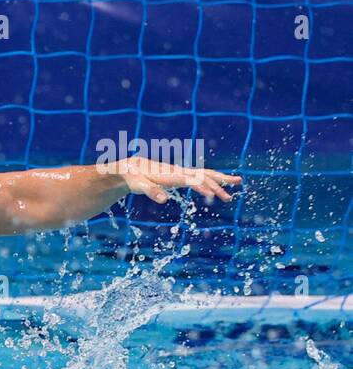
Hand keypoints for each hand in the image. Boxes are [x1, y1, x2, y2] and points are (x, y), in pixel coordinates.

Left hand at [110, 154, 241, 205]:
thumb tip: (163, 200)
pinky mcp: (181, 175)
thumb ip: (151, 192)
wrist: (131, 168)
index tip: (214, 195)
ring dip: (221, 179)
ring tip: (238, 181)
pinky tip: (220, 184)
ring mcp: (182, 172)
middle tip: (231, 194)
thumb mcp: (140, 186)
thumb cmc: (135, 178)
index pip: (191, 180)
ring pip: (205, 173)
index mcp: (171, 174)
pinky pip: (201, 175)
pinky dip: (212, 178)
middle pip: (203, 176)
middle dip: (218, 184)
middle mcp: (180, 171)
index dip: (203, 187)